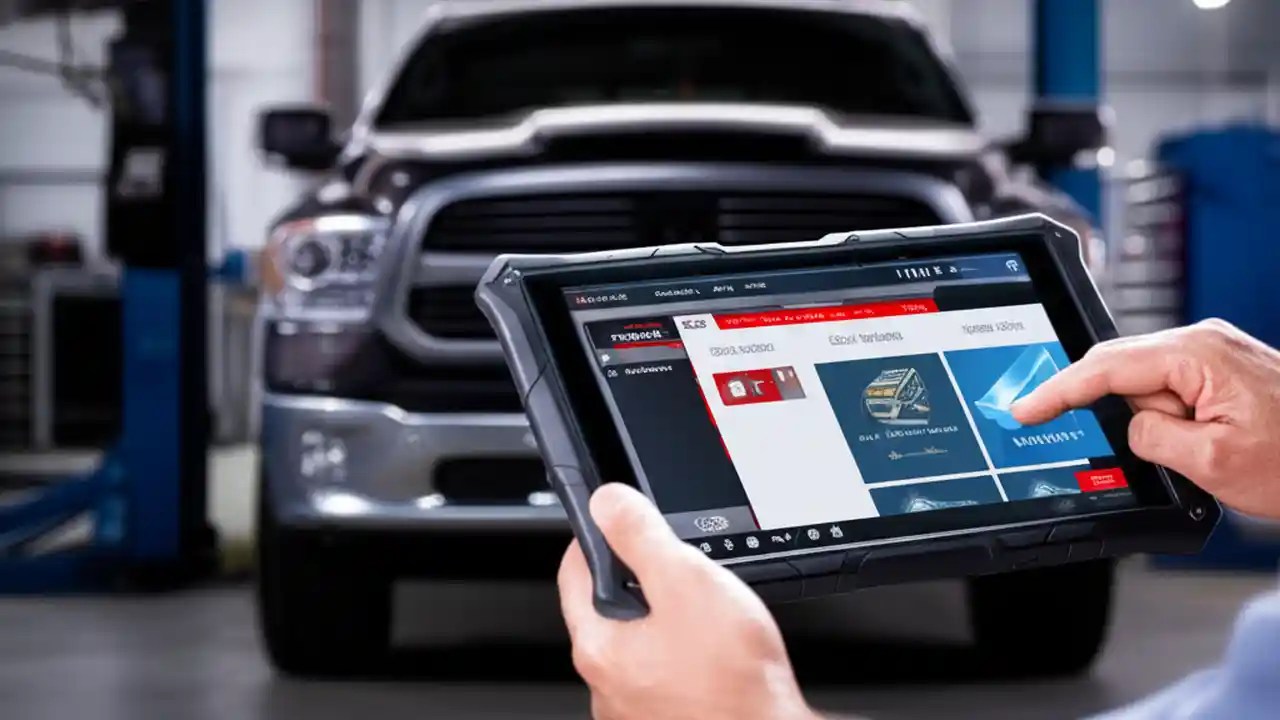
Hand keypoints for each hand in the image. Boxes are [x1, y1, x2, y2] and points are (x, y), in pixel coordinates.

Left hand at [558, 484, 818, 719]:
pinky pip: (665, 676)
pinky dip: (684, 659)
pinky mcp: (667, 719)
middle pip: (607, 610)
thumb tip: (608, 504)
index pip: (573, 572)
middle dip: (638, 582)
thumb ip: (642, 536)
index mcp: (598, 647)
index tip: (614, 520)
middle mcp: (606, 686)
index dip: (596, 536)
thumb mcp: (687, 582)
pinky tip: (714, 654)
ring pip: (640, 646)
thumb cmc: (733, 680)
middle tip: (673, 565)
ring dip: (665, 623)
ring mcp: (635, 710)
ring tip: (704, 614)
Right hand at [1013, 319, 1279, 519]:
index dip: (1057, 390)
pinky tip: (1199, 444)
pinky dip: (1170, 421)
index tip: (1025, 408)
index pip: (1104, 367)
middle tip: (1164, 452)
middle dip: (1124, 418)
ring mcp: (1213, 355)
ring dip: (1158, 425)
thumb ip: (1150, 438)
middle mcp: (1203, 343)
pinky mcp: (1221, 373)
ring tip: (1205, 451)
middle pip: (1122, 372)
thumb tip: (1130, 427)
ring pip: (1147, 388)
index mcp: (1196, 354)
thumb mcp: (1212, 462)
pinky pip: (1171, 392)